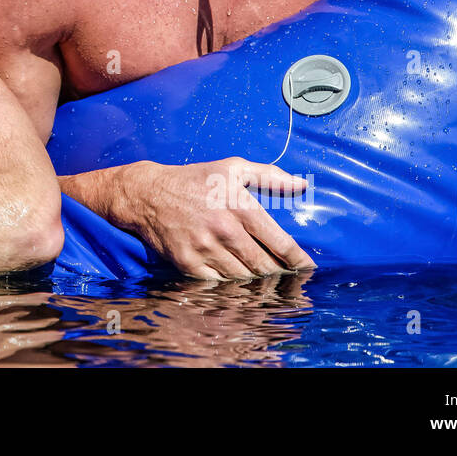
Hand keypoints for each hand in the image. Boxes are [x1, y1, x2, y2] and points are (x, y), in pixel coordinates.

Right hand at [119, 158, 313, 279]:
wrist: (147, 194)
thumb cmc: (194, 180)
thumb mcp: (232, 168)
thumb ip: (269, 176)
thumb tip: (300, 184)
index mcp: (240, 206)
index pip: (280, 243)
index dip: (299, 260)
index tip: (309, 268)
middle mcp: (224, 229)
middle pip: (265, 266)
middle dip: (282, 276)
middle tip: (291, 280)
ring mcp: (205, 248)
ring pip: (244, 278)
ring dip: (258, 284)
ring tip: (270, 285)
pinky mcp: (188, 263)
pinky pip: (219, 284)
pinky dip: (232, 287)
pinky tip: (240, 285)